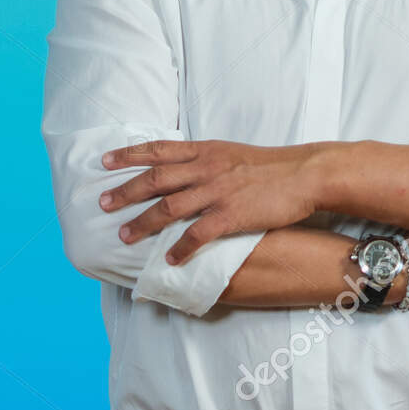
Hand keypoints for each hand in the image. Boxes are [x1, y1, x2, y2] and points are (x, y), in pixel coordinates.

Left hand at [99, 139, 324, 264]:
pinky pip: (198, 234)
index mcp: (207, 151)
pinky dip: (180, 248)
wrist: (306, 173)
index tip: (105, 161)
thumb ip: (208, 160)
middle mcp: (206, 168)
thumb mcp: (234, 153)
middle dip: (125, 192)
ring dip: (143, 223)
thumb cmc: (274, 166)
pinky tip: (169, 260)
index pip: (159, 150)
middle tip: (102, 203)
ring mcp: (217, 191)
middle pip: (155, 179)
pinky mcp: (232, 214)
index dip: (129, 155)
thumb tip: (187, 169)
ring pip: (169, 207)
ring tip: (124, 236)